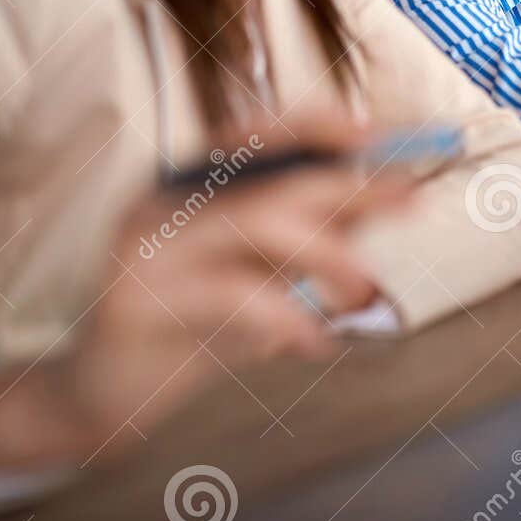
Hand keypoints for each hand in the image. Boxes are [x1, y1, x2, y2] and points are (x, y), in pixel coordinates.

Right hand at [65, 114, 417, 448]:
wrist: (107, 394)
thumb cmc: (196, 325)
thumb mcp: (261, 273)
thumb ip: (312, 233)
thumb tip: (394, 194)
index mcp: (189, 181)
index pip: (259, 133)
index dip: (320, 127)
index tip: (376, 135)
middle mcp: (164, 199)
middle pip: (268, 177)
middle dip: (349, 187)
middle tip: (413, 202)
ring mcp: (144, 244)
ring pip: (250, 222)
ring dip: (324, 252)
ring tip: (364, 291)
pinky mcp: (134, 300)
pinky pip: (226, 296)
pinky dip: (283, 316)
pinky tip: (312, 341)